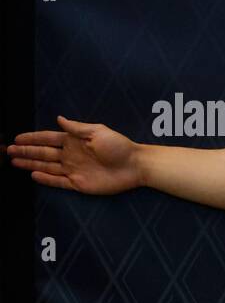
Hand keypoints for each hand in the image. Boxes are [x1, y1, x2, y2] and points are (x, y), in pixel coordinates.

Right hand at [6, 115, 143, 193]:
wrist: (135, 166)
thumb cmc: (119, 146)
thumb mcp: (98, 131)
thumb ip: (76, 127)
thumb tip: (58, 118)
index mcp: (74, 141)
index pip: (48, 138)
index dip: (32, 138)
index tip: (18, 138)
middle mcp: (71, 155)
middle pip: (43, 153)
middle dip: (26, 152)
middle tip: (8, 150)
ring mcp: (74, 170)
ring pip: (47, 167)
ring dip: (31, 164)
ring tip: (14, 162)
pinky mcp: (79, 184)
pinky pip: (58, 181)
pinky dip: (46, 179)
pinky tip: (33, 175)